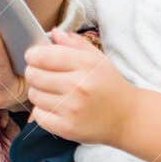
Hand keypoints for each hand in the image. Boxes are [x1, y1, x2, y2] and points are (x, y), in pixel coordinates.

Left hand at [23, 29, 137, 144]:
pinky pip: (38, 115)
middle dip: (33, 73)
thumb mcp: (97, 59)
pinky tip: (55, 107)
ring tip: (51, 92)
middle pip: (33, 75)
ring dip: (38, 92)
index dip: (33, 55)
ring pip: (34, 95)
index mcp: (85, 64)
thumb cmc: (110, 85)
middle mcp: (78, 86)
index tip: (34, 57)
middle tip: (42, 75)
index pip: (42, 56)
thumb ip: (74, 43)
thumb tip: (54, 33)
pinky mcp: (67, 128)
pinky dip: (42, 111)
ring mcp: (72, 109)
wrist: (127, 118)